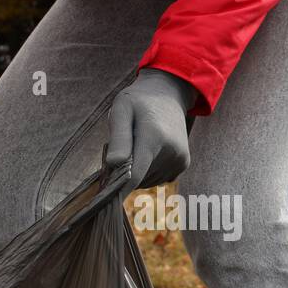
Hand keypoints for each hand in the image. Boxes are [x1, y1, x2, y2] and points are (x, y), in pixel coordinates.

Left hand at [106, 68, 197, 196]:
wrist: (168, 94)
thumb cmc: (138, 102)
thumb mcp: (121, 110)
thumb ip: (118, 137)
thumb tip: (113, 163)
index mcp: (154, 138)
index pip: (133, 176)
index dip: (116, 188)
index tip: (104, 193)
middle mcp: (171, 151)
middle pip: (137, 180)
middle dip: (124, 171)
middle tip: (122, 148)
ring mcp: (180, 159)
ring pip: (145, 182)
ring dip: (136, 171)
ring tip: (137, 146)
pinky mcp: (183, 164)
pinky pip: (156, 179)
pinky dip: (147, 172)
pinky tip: (148, 152)